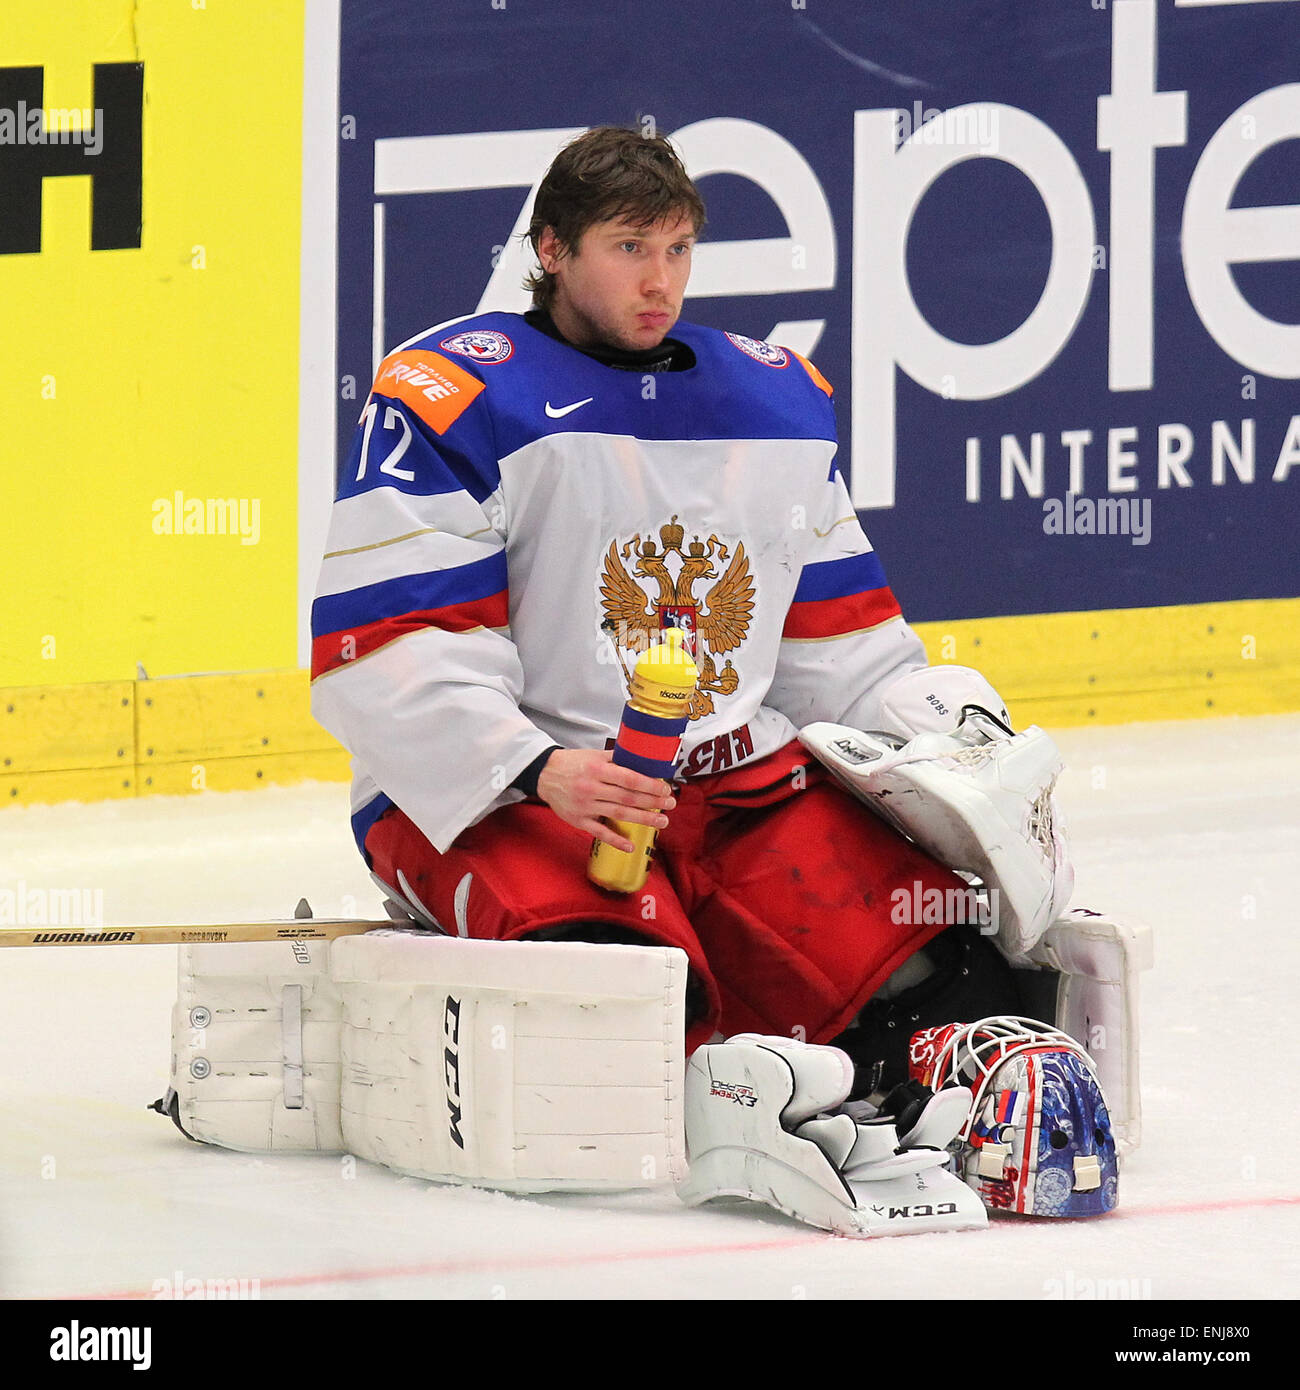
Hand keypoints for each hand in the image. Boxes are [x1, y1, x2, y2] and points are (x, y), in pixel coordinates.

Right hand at [536, 748, 675, 851]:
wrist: (544, 775)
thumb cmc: (573, 764)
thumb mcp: (594, 755)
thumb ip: (618, 758)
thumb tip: (644, 760)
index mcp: (597, 769)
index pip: (629, 778)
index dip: (649, 785)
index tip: (665, 789)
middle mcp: (591, 788)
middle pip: (627, 798)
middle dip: (652, 802)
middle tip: (671, 804)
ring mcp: (585, 806)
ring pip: (619, 814)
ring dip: (643, 819)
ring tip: (662, 822)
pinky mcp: (579, 821)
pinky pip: (600, 832)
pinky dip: (616, 840)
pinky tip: (631, 846)